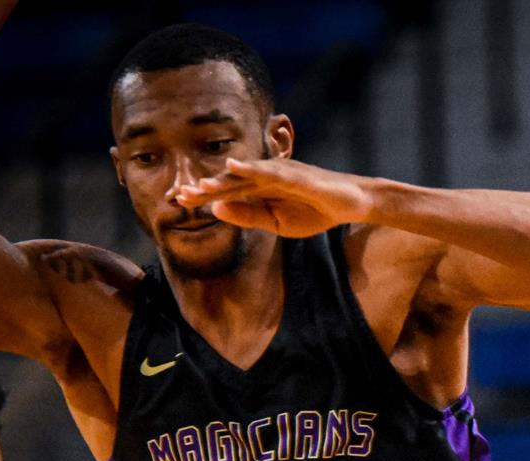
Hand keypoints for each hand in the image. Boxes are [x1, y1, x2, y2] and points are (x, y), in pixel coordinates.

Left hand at [173, 158, 373, 238]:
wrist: (351, 204)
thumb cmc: (315, 211)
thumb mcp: (277, 223)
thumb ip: (249, 216)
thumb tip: (217, 209)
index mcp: (260, 191)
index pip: (227, 193)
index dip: (204, 196)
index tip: (178, 202)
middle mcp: (265, 178)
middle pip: (231, 183)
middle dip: (205, 189)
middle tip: (178, 195)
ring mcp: (280, 173)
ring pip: (246, 176)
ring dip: (223, 180)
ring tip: (200, 185)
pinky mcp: (296, 175)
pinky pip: (271, 172)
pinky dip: (252, 168)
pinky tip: (234, 167)